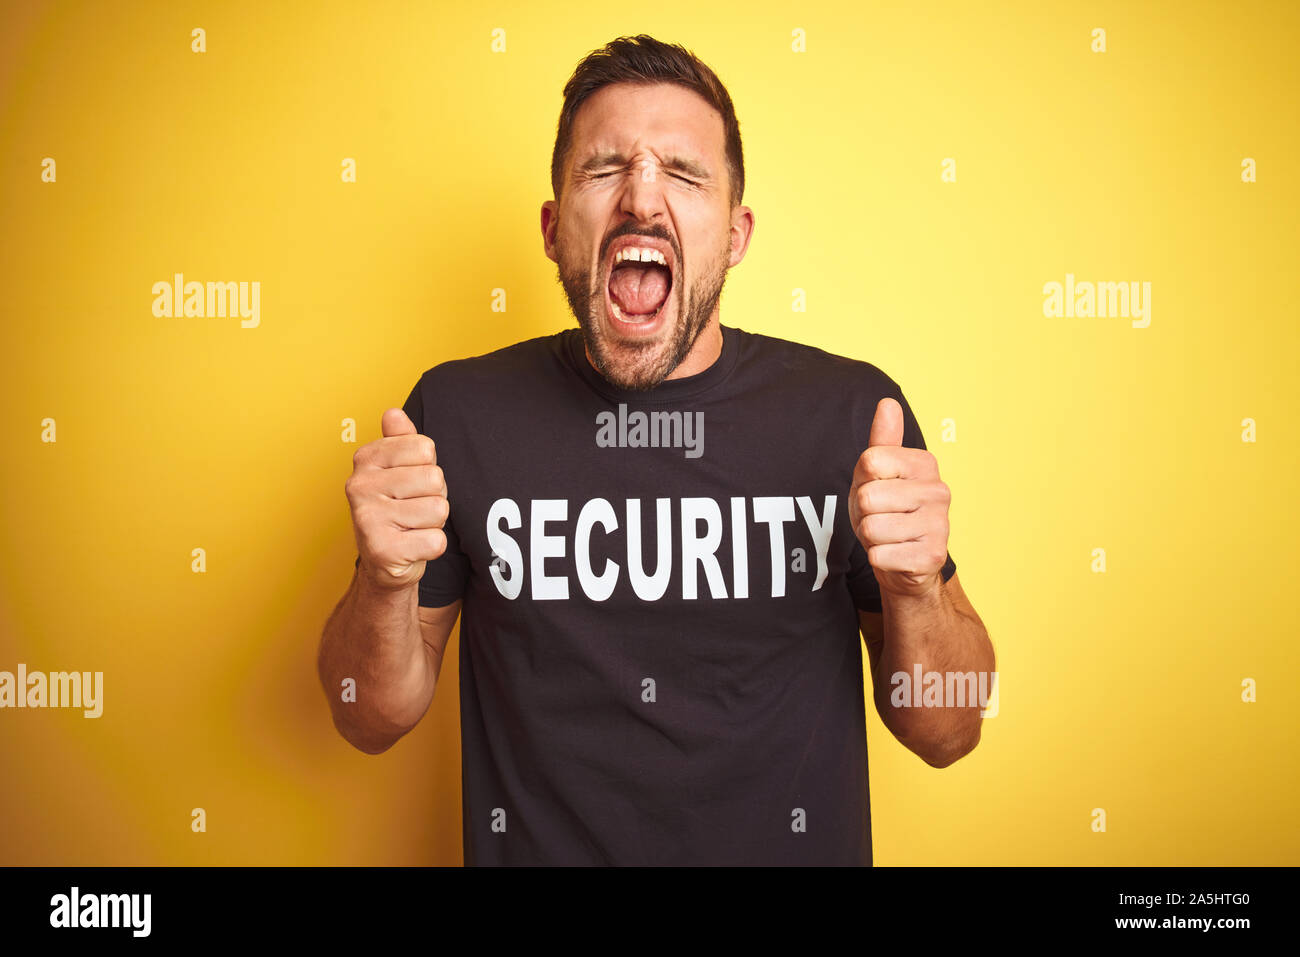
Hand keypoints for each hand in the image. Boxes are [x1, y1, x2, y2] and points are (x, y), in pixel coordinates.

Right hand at [345, 408, 449, 590]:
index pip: (424, 448)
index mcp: (366, 459)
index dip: (428, 468)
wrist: (383, 561)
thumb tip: (393, 413)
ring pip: (438, 510)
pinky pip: (436, 541)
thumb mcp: (397, 470)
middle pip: (434, 478)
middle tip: (413, 509)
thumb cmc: (396, 509)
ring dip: (433, 523)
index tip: (411, 483)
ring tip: (412, 527)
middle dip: (434, 496)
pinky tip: (412, 546)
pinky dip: (431, 547)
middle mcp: (361, 486)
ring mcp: (368, 518)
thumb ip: (399, 439)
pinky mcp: (383, 550)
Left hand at [848, 397, 950, 600]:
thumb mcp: (878, 473)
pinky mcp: (932, 557)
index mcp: (925, 464)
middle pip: (867, 497)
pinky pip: (879, 555)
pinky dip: (879, 559)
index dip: (862, 480)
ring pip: (871, 528)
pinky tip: (895, 554)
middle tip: (880, 518)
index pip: (870, 461)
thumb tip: (888, 403)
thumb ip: (883, 440)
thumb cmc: (888, 511)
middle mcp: (939, 491)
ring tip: (888, 536)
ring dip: (871, 538)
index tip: (877, 489)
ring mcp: (939, 525)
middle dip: (863, 513)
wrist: (906, 562)